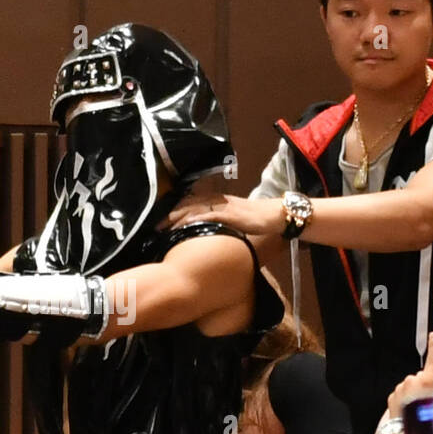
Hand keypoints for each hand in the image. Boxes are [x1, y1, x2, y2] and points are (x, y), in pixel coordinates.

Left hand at [164, 191, 285, 234]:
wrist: (276, 215)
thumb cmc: (257, 219)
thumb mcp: (235, 220)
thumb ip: (221, 222)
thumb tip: (209, 233)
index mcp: (218, 200)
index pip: (192, 203)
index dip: (176, 211)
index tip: (162, 221)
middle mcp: (218, 200)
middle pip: (189, 204)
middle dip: (171, 215)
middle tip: (156, 226)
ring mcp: (224, 206)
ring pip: (195, 208)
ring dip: (178, 217)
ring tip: (164, 226)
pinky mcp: (230, 213)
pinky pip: (209, 215)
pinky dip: (195, 219)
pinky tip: (185, 225)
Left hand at [386, 332, 432, 419]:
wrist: (406, 431)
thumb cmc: (427, 419)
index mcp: (428, 379)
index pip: (432, 359)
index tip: (432, 336)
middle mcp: (413, 379)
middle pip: (421, 378)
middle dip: (423, 386)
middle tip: (426, 401)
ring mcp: (401, 387)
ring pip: (410, 387)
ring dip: (413, 394)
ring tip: (417, 408)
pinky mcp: (392, 395)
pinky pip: (401, 394)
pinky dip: (404, 400)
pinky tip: (408, 410)